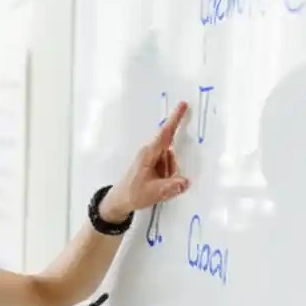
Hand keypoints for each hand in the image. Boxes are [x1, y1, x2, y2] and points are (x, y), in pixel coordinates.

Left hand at [100, 102, 191, 222]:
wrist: (119, 200)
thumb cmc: (132, 193)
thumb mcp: (153, 192)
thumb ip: (171, 187)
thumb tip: (185, 182)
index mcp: (148, 153)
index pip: (166, 133)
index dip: (175, 118)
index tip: (182, 105)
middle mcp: (149, 152)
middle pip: (171, 151)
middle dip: (172, 167)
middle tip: (162, 183)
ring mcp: (150, 158)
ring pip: (170, 160)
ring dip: (169, 173)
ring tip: (157, 185)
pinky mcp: (151, 164)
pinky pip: (166, 167)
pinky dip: (166, 176)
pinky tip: (157, 185)